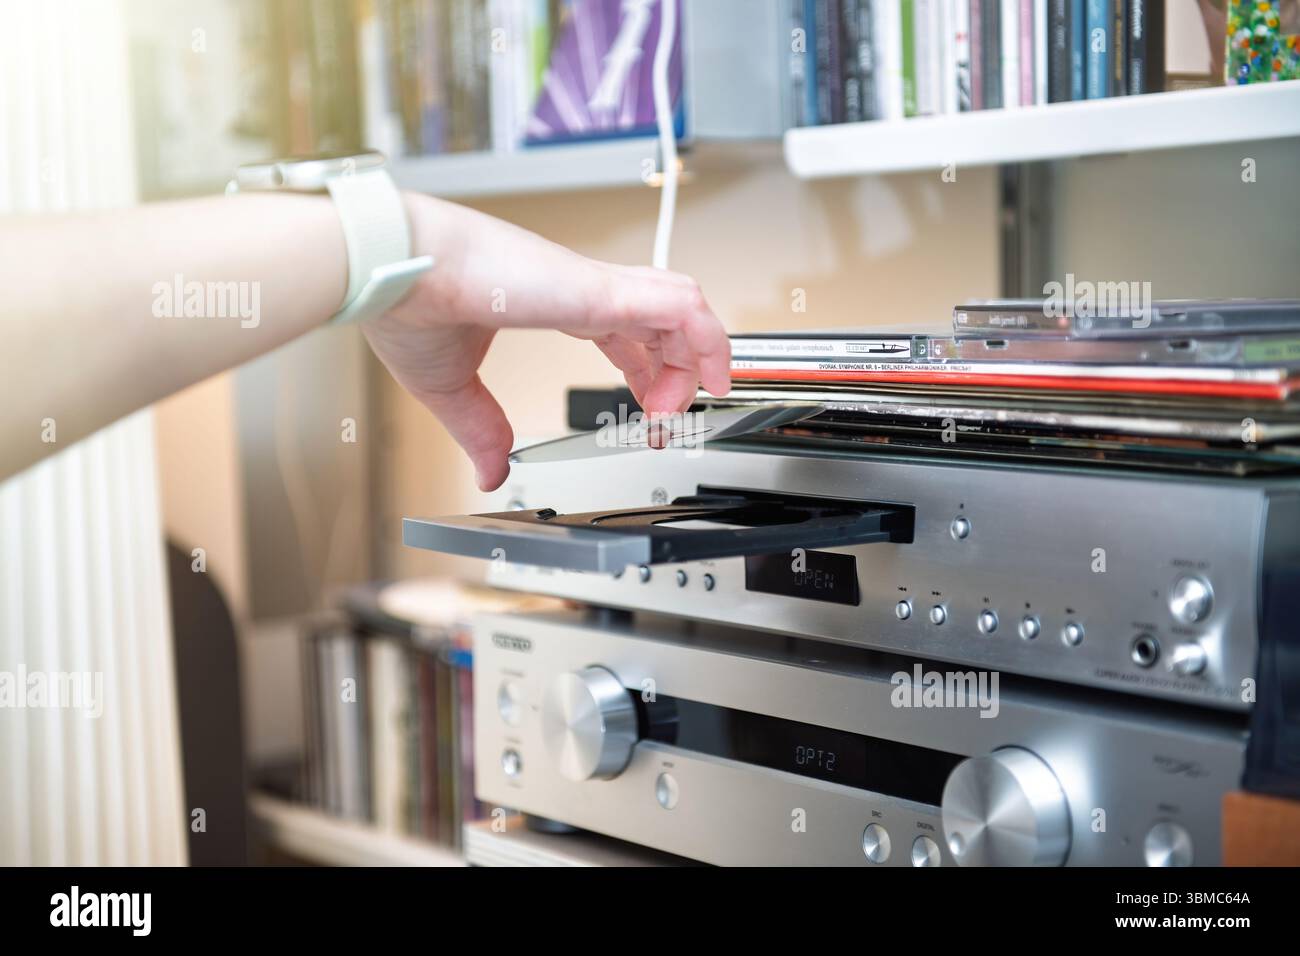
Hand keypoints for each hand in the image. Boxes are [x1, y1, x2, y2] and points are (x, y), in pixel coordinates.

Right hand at [361, 192, 731, 490]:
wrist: (392, 270)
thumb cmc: (409, 303)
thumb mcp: (452, 386)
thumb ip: (480, 430)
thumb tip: (490, 473)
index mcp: (550, 301)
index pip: (623, 326)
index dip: (644, 368)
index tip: (648, 408)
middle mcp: (579, 288)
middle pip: (660, 318)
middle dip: (678, 369)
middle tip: (669, 417)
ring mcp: (593, 286)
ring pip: (680, 304)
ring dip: (696, 355)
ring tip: (689, 402)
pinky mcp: (599, 291)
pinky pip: (678, 306)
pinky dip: (705, 338)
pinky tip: (710, 373)